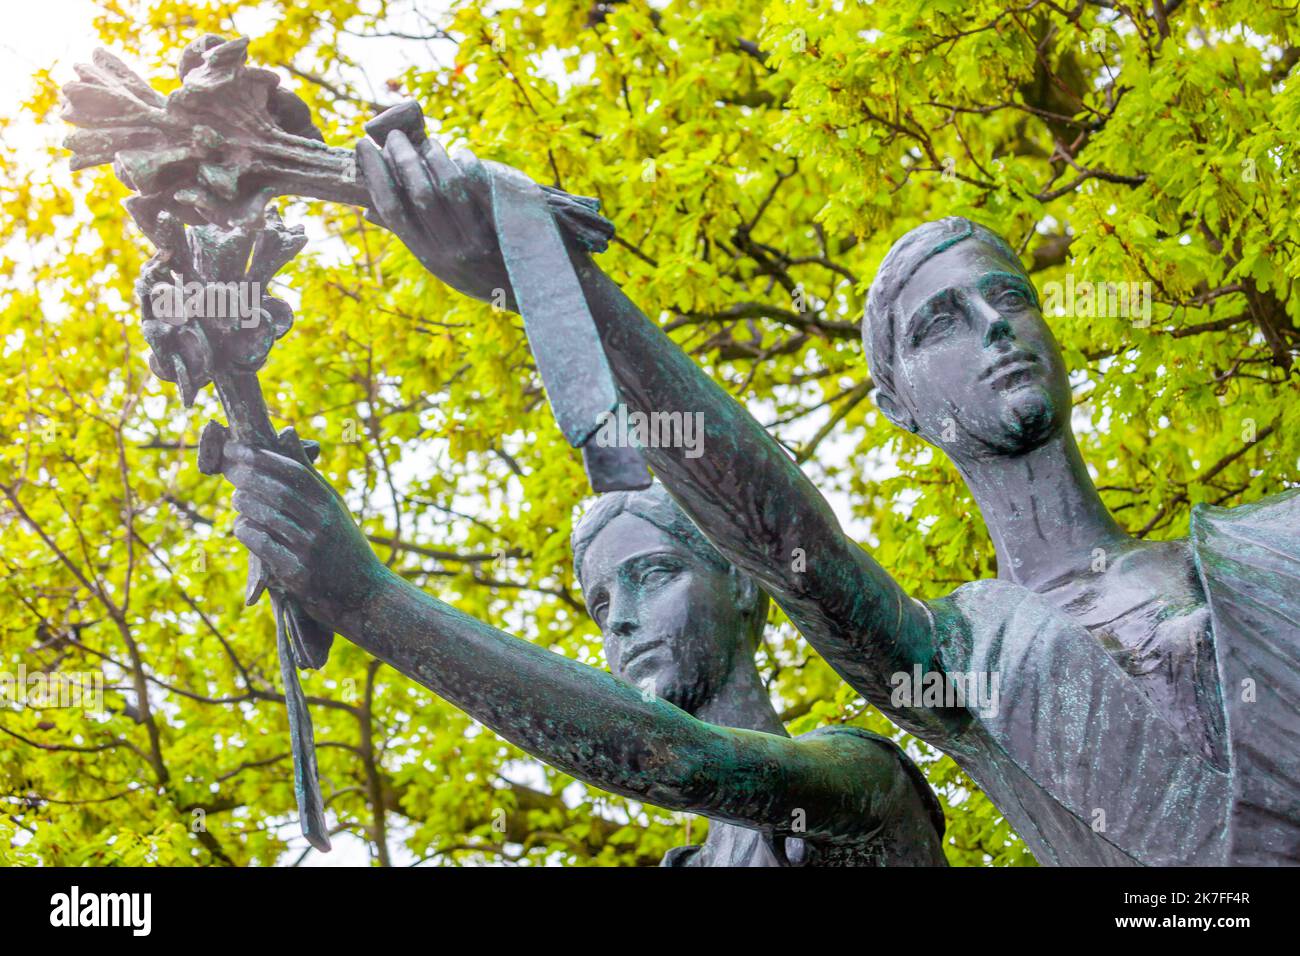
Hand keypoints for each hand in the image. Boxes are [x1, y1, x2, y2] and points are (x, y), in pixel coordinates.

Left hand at [220, 443, 387, 629]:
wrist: (365, 594)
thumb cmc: (343, 545)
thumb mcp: (332, 505)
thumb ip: (308, 471)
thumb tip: (287, 431)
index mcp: (330, 502)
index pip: (292, 470)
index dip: (259, 456)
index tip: (233, 447)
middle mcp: (322, 522)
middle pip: (277, 491)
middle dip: (246, 476)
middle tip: (228, 470)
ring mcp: (310, 548)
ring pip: (266, 517)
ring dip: (243, 504)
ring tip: (237, 499)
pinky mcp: (298, 574)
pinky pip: (263, 546)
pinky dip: (246, 532)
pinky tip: (241, 526)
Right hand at [356, 129, 513, 306]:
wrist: (524, 291)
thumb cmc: (474, 271)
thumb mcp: (439, 261)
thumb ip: (412, 234)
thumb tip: (368, 212)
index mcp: (426, 255)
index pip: (391, 209)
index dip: (375, 174)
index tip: (363, 145)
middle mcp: (450, 250)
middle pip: (419, 194)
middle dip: (403, 158)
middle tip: (395, 135)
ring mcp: (478, 240)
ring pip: (451, 188)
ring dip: (436, 158)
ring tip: (430, 142)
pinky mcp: (504, 228)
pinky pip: (484, 190)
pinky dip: (471, 167)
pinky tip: (463, 154)